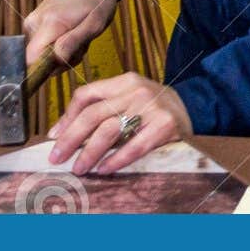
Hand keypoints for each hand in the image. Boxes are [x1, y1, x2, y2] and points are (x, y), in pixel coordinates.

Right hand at [22, 0, 117, 72]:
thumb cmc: (97, 0)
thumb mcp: (95, 23)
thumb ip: (74, 42)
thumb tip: (55, 60)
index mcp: (50, 22)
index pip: (30, 60)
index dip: (45, 69)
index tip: (65, 63)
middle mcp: (34, 23)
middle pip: (38, 60)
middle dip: (61, 61)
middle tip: (81, 44)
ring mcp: (31, 22)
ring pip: (42, 54)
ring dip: (62, 53)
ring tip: (78, 36)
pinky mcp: (32, 24)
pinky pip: (42, 46)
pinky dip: (58, 46)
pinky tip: (70, 33)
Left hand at [46, 72, 192, 174]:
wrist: (195, 109)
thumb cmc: (154, 108)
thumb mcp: (129, 99)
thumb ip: (101, 110)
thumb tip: (60, 133)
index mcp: (124, 81)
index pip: (87, 94)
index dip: (66, 117)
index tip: (54, 137)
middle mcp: (136, 90)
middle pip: (93, 114)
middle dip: (71, 138)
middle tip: (57, 158)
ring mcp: (152, 106)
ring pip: (110, 129)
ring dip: (89, 152)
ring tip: (79, 168)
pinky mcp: (165, 124)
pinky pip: (135, 145)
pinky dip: (117, 159)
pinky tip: (105, 169)